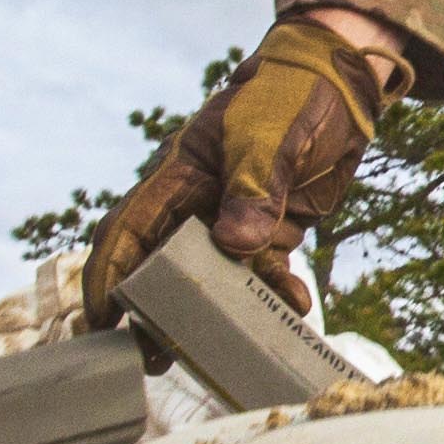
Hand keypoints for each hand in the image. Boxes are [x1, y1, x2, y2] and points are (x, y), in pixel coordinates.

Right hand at [82, 15, 401, 323]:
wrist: (343, 85)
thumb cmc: (292, 94)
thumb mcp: (271, 136)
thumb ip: (254, 188)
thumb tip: (235, 245)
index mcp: (179, 174)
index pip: (130, 230)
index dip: (109, 274)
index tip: (100, 319)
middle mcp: (200, 202)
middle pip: (162, 265)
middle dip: (154, 311)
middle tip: (151, 358)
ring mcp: (235, 218)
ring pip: (214, 277)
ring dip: (217, 313)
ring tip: (216, 352)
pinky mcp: (272, 229)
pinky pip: (265, 272)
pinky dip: (276, 293)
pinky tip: (295, 308)